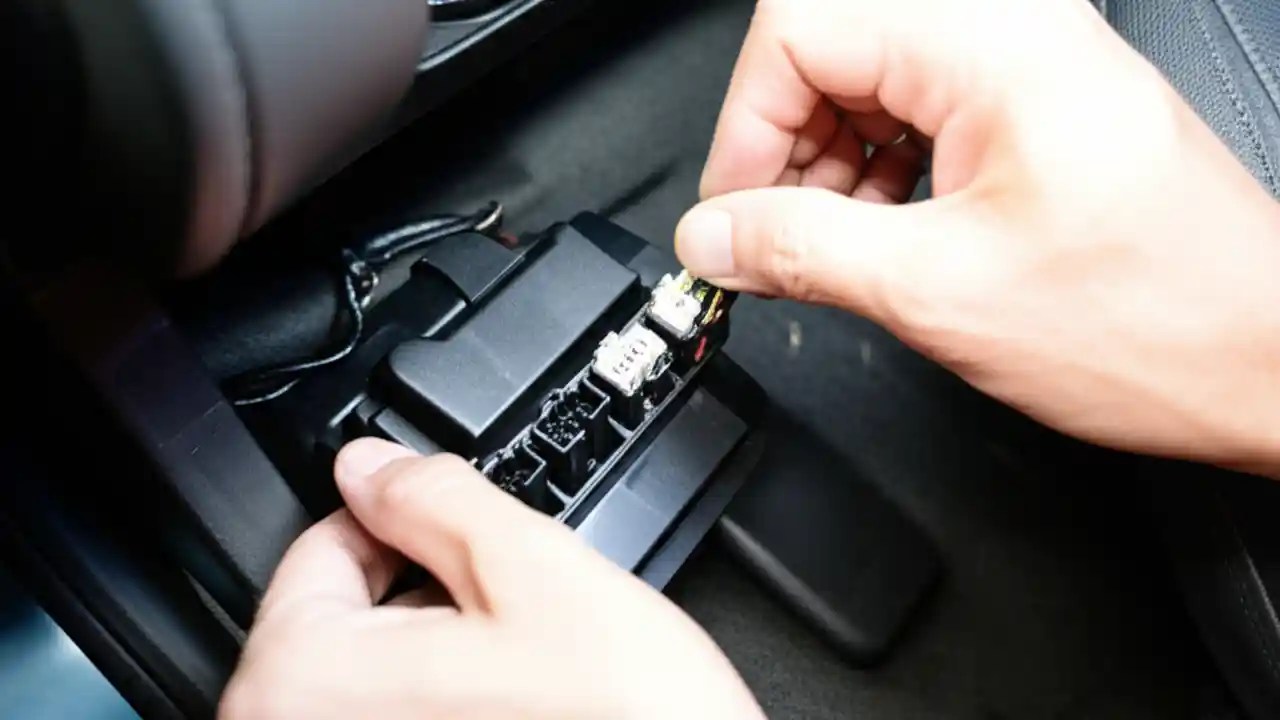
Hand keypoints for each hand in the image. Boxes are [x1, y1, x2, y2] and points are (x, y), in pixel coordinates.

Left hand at [219, 439, 762, 719]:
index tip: (460, 528)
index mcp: (304, 681)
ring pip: (383, 666)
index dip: (407, 519)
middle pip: (350, 611)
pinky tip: (521, 707)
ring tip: (530, 671)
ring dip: (449, 648)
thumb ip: (434, 498)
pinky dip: (453, 700)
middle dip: (432, 590)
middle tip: (514, 610)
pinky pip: (405, 713)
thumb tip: (374, 466)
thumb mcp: (531, 570)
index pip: (323, 544)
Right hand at [676, 0, 1279, 477]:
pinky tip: (878, 231)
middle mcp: (1012, 30)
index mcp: (990, 44)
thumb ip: (801, 251)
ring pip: (867, 75)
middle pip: (828, 44)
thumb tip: (713, 236)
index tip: (734, 213)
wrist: (1262, 359)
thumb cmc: (1154, 320)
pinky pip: (916, 103)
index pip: (797, 30)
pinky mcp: (1035, 102)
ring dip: (826, 161)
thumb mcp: (938, 291)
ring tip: (828, 245)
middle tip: (770, 234)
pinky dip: (876, 166)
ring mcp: (1027, 61)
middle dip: (783, 145)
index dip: (745, 127)